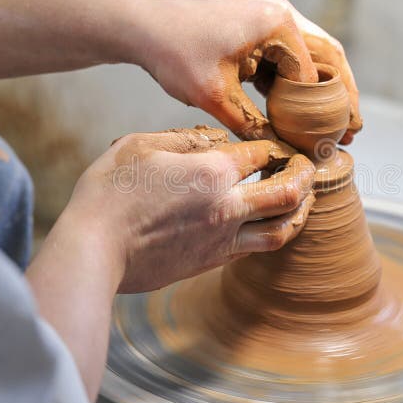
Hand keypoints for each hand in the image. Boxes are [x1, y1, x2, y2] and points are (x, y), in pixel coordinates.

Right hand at [62, 127, 315, 292]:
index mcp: (211, 173)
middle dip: (305, 178)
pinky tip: (266, 225)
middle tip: (308, 168)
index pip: (263, 154)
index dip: (277, 146)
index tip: (279, 144)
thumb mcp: (142, 146)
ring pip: (281, 231)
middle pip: (288, 194)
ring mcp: (221, 240)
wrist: (93, 251)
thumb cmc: (110, 194)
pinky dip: (271, 233)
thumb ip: (185, 139)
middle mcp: (226, 208)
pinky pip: (254, 248)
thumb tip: (215, 141)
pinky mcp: (209, 263)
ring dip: (299, 213)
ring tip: (302, 201)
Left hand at [132, 0, 362, 142]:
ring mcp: (272, 15)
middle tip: (356, 131)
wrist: (144, 26)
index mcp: (278, 24)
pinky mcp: (261, 25)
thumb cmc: (176, 55)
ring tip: (340, 123)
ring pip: (314, 55)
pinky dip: (301, 81)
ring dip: (325, 88)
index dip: (328, 113)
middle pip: (328, 58)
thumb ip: (252, 126)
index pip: (314, 75)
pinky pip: (292, 55)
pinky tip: (305, 108)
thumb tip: (283, 153)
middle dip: (343, 96)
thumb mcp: (216, 97)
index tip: (338, 142)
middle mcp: (282, 13)